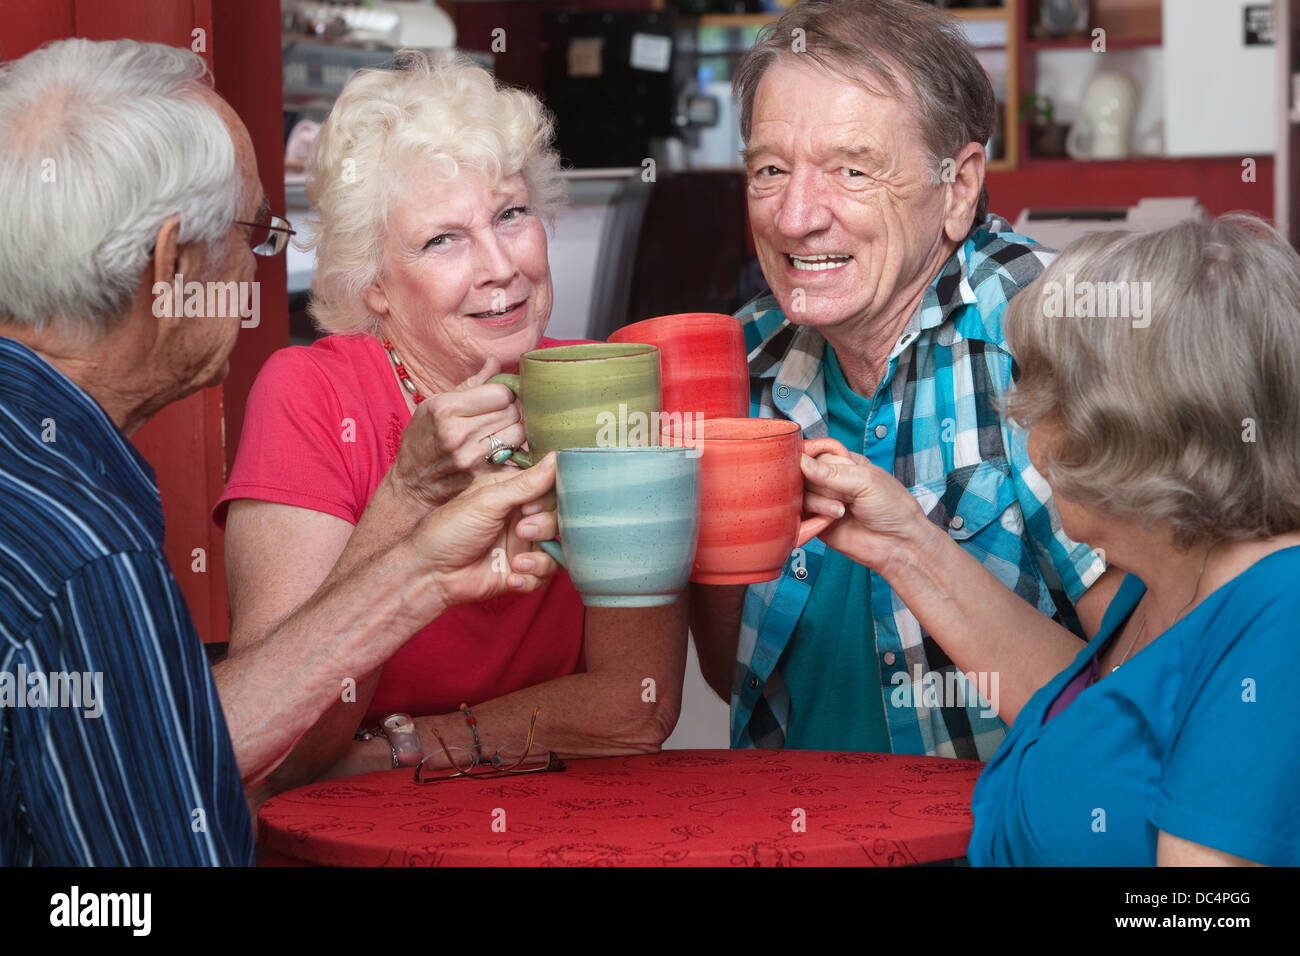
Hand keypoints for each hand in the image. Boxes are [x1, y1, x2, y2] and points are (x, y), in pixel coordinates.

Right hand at [389, 357, 525, 507]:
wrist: (412, 483)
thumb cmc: (423, 439)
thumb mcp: (435, 404)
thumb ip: (471, 384)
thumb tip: (495, 361)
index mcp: (446, 408)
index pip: (501, 393)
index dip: (503, 394)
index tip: (496, 399)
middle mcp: (457, 432)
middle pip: (512, 413)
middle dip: (509, 412)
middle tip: (498, 417)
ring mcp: (469, 457)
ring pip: (518, 435)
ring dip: (513, 432)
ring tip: (499, 433)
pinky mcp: (480, 476)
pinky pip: (515, 459)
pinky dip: (513, 454)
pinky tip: (501, 451)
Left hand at [411, 453, 561, 610]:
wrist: (429, 574)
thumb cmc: (448, 530)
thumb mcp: (487, 501)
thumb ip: (526, 483)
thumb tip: (557, 457)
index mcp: (513, 493)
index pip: (550, 487)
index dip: (551, 495)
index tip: (533, 505)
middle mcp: (522, 517)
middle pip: (559, 517)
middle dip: (546, 526)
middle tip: (522, 530)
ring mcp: (524, 545)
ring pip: (557, 548)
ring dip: (541, 557)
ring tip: (518, 562)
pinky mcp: (522, 571)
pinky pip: (546, 575)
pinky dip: (532, 578)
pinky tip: (511, 577)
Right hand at [799, 450, 930, 570]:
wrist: (898, 544)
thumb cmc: (893, 509)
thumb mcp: (866, 481)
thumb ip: (832, 472)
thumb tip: (802, 462)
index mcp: (845, 465)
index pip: (816, 455)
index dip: (811, 460)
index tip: (808, 466)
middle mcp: (832, 483)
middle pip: (805, 474)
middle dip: (819, 485)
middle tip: (840, 494)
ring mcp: (824, 503)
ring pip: (802, 495)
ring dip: (820, 503)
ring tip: (841, 512)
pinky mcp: (818, 523)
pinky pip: (801, 516)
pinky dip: (811, 518)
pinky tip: (828, 521)